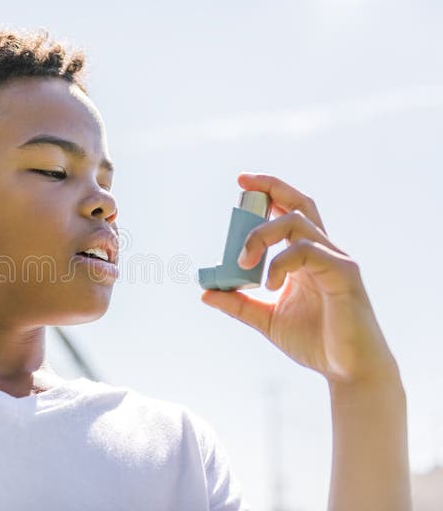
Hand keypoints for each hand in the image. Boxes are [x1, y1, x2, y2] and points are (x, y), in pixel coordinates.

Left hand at [201, 172, 398, 384]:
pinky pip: (308, 251)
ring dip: (262, 235)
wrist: (347, 371)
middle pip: (300, 204)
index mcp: (306, 257)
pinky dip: (281, 262)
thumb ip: (239, 304)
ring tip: (243, 263)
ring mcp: (336, 260)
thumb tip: (205, 292)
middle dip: (271, 188)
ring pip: (298, 223)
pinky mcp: (344, 274)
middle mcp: (323, 251)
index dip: (270, 191)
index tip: (243, 182)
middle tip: (241, 188)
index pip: (290, 211)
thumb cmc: (314, 342)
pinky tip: (270, 285)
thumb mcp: (266, 319)